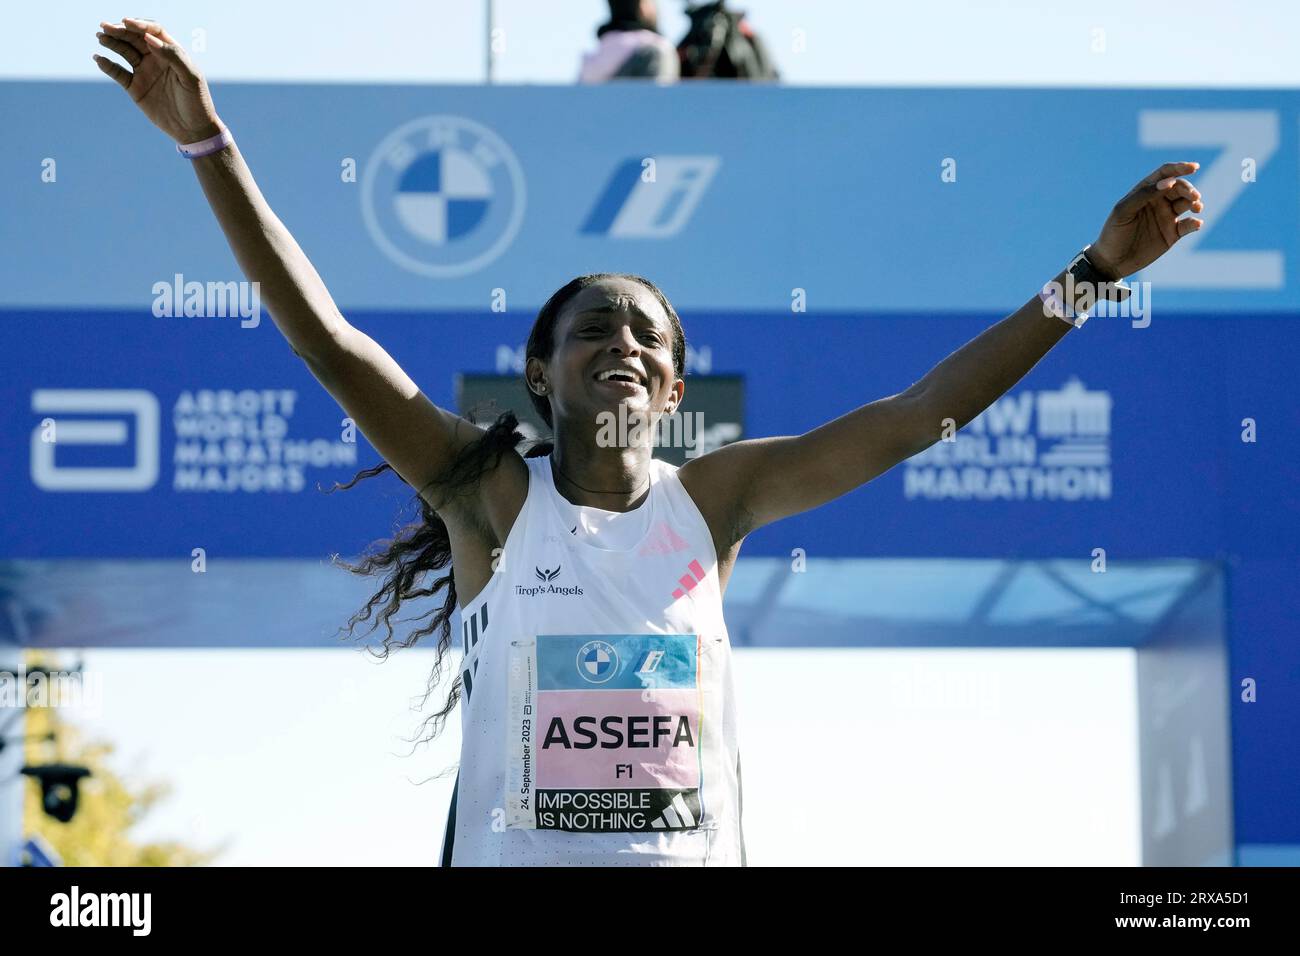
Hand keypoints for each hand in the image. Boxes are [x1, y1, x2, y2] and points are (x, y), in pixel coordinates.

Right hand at [93, 18, 221, 143]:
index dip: (139, 25)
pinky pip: (118, 73)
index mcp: (171, 53)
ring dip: (111, 43)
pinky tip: (99, 59)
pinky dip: (107, 65)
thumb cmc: (198, 102)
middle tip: (105, 27)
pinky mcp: (135, 87)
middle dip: (120, 31)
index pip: (153, 32)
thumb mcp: (191, 78)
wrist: (193, 130)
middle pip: (134, 38)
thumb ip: (173, 56)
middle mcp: (155, 59)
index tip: (126, 22)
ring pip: (124, 51)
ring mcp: (144, 72)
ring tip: (101, 37)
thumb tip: (149, 38)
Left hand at [1086, 162, 1203, 279]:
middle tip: (1193, 197)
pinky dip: (1195, 223)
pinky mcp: (1172, 234)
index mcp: (1145, 192)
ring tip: (1196, 207)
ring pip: (1187, 203)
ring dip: (1195, 202)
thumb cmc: (1113, 233)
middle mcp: (1158, 201)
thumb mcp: (1123, 211)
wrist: (1111, 261)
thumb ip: (1143, 195)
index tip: (1194, 167)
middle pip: (1179, 187)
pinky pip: (1189, 225)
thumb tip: (1168, 181)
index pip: (1165, 174)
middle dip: (1189, 189)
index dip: (1180, 168)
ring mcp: (1166, 217)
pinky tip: (1196, 223)